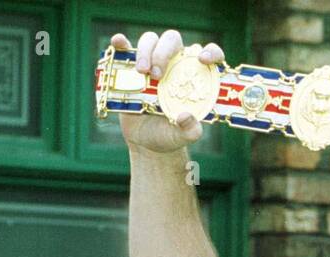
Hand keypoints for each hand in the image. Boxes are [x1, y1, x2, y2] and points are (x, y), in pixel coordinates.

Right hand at [109, 30, 225, 152]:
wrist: (146, 142)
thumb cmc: (170, 134)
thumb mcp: (183, 137)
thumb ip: (190, 130)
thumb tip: (186, 117)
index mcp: (194, 77)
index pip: (209, 55)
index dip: (210, 52)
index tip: (203, 60)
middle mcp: (175, 64)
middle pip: (173, 41)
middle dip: (165, 52)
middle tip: (157, 75)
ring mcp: (152, 63)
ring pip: (151, 40)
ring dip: (145, 51)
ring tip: (142, 73)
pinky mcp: (131, 66)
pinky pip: (125, 47)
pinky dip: (121, 42)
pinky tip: (119, 42)